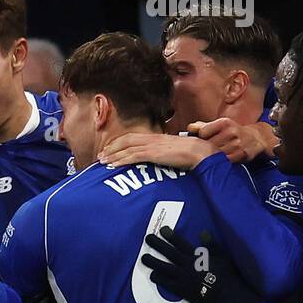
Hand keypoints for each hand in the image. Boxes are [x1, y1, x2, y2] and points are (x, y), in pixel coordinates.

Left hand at [98, 132, 212, 169]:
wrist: (201, 152)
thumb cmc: (191, 153)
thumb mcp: (173, 150)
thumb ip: (163, 152)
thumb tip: (158, 159)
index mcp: (156, 137)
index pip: (132, 137)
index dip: (119, 143)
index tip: (109, 149)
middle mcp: (152, 139)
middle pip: (126, 141)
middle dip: (112, 148)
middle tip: (101, 156)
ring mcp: (153, 146)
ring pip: (127, 148)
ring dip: (113, 155)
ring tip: (102, 161)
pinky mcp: (154, 154)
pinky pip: (133, 156)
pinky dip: (121, 160)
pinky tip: (113, 165)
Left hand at [140, 227, 261, 302]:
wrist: (231, 299)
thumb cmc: (230, 277)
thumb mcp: (224, 258)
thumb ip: (212, 246)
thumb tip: (203, 232)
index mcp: (199, 256)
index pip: (181, 242)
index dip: (171, 235)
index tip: (162, 229)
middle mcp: (189, 265)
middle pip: (169, 252)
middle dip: (157, 244)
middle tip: (147, 237)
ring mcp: (184, 278)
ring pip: (163, 267)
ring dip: (152, 261)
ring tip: (143, 257)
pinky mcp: (182, 290)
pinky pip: (166, 283)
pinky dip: (158, 278)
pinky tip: (152, 275)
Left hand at [188, 118, 276, 163]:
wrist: (256, 138)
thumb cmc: (233, 132)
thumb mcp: (220, 125)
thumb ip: (203, 126)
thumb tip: (189, 128)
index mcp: (224, 123)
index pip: (203, 132)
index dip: (201, 138)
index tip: (203, 140)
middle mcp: (231, 132)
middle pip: (209, 144)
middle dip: (205, 148)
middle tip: (205, 151)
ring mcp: (238, 143)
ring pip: (216, 154)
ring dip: (213, 156)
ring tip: (213, 155)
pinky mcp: (242, 154)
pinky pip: (226, 161)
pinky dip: (222, 161)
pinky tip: (221, 160)